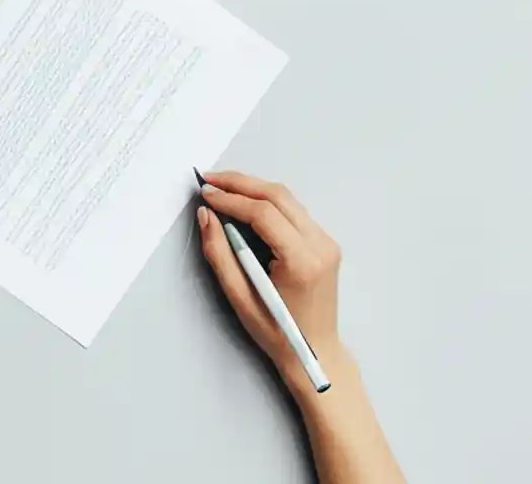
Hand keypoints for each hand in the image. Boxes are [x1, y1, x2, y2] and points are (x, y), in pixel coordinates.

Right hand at [198, 171, 342, 395]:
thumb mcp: (239, 297)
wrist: (316, 351)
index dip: (231, 198)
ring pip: (287, 199)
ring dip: (253, 188)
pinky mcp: (325, 243)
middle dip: (240, 183)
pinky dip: (267, 202)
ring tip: (222, 187)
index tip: (205, 193)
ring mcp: (327, 242)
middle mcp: (320, 245)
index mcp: (302, 261)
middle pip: (278, 196)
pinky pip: (293, 211)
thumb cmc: (276, 332)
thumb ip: (220, 254)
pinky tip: (245, 203)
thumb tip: (206, 215)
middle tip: (209, 180)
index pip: (264, 214)